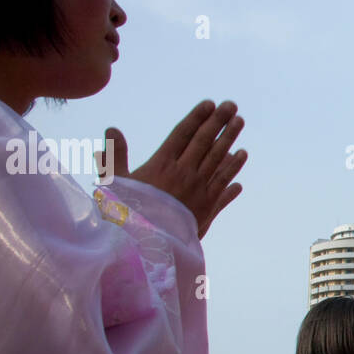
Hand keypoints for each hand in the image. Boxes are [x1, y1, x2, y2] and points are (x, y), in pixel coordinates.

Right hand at [96, 100, 246, 238]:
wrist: (147, 248)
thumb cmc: (127, 215)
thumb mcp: (115, 184)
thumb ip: (114, 155)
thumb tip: (112, 129)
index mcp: (162, 165)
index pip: (183, 134)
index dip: (197, 118)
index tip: (209, 104)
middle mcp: (184, 174)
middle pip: (205, 142)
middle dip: (219, 122)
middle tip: (231, 105)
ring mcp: (199, 190)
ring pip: (218, 159)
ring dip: (230, 140)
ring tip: (240, 123)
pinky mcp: (208, 207)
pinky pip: (224, 184)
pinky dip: (233, 170)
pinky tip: (241, 158)